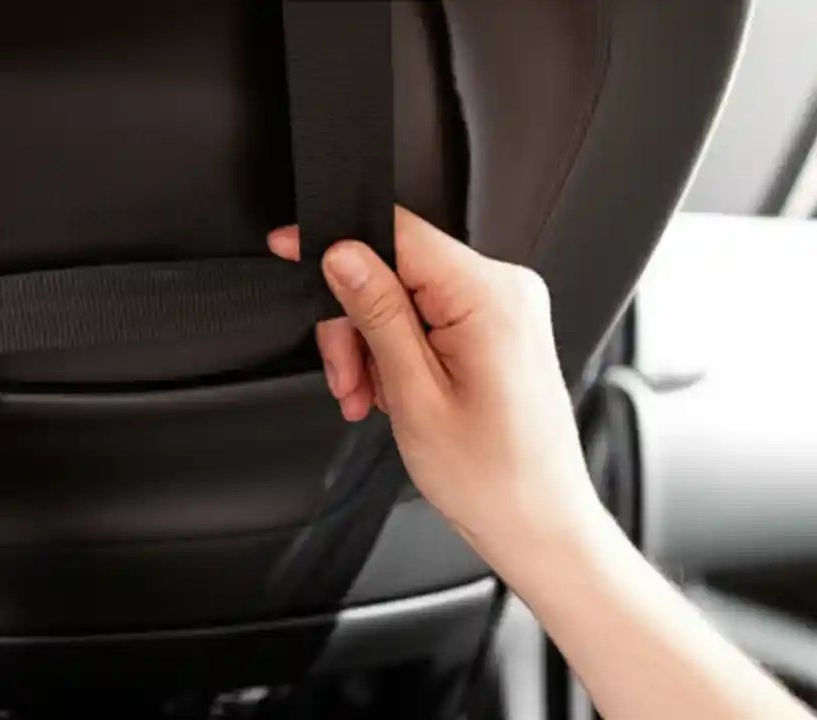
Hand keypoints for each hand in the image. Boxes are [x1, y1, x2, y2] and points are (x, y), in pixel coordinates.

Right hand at [268, 208, 600, 553]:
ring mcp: (506, 309)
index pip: (398, 232)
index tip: (292, 250)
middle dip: (355, 322)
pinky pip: (430, 316)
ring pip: (406, 295)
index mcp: (490, 296)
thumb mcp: (414, 394)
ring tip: (368, 398)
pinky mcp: (500, 328)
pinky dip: (398, 352)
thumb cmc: (494, 477)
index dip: (337, 242)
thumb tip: (342, 255)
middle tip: (345, 378)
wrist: (538, 523)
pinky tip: (390, 393)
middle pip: (396, 268)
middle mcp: (506, 289)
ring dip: (372, 346)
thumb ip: (377, 314)